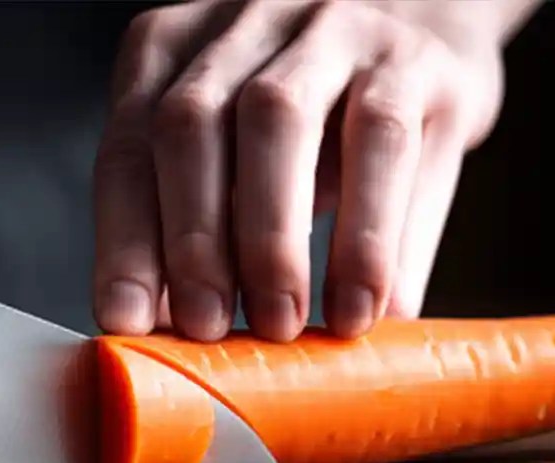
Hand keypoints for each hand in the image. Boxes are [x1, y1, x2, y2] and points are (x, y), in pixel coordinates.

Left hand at [93, 0, 537, 340]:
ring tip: (278, 323)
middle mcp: (241, 23)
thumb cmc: (313, 131)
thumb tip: (166, 338)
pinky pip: (382, 142)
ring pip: (277, 118)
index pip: (127, 148)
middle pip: (190, 123)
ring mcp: (328, 28)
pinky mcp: (414, 57)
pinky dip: (367, 238)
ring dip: (270, 237)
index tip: (127, 321)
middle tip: (207, 326)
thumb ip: (199, 228)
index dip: (124, 240)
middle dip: (191, 238)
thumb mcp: (238, 161)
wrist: (430, 52)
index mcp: (172, 50)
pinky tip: (362, 305)